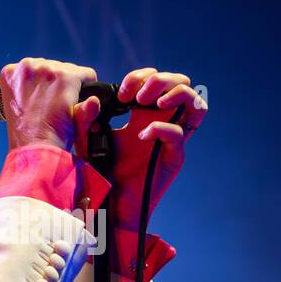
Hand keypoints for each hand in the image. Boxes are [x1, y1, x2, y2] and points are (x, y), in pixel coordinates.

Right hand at [0, 58, 101, 151]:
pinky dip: (88, 90)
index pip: (37, 69)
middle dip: (59, 86)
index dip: (44, 88)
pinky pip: (87, 75)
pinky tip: (74, 106)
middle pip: (55, 67)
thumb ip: (28, 87)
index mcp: (11, 72)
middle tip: (53, 109)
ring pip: (71, 71)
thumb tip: (47, 81)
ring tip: (61, 110)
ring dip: (72, 88)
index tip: (42, 104)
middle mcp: (26, 66)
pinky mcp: (65, 78)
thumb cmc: (27, 135)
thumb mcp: (19, 106)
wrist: (35, 148)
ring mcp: (46, 70)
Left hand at [74, 68, 204, 229]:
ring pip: (196, 103)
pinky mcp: (173, 158)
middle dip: (161, 80)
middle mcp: (163, 122)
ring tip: (148, 103)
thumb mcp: (86, 140)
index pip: (157, 80)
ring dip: (173, 94)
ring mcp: (172, 140)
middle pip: (182, 84)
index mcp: (144, 114)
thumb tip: (93, 99)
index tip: (120, 92)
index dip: (141, 77)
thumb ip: (84, 119)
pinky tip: (140, 135)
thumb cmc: (100, 172)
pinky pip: (179, 134)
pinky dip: (161, 128)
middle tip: (136, 96)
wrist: (110, 204)